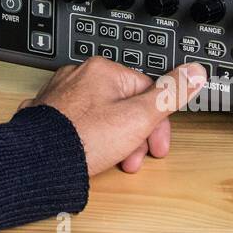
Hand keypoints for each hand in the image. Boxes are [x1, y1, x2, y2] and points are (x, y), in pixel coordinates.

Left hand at [23, 58, 206, 175]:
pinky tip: (88, 153)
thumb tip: (194, 71)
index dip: (157, 124)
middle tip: (135, 159)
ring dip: (114, 141)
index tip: (157, 147)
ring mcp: (59, 94)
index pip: (147, 91)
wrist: (39, 162)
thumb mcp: (139, 118)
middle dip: (135, 136)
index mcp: (103, 70)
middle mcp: (78, 75)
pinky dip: (87, 139)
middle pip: (123, 106)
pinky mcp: (46, 114)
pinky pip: (77, 124)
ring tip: (113, 161)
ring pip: (101, 117)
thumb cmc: (85, 139)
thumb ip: (169, 94)